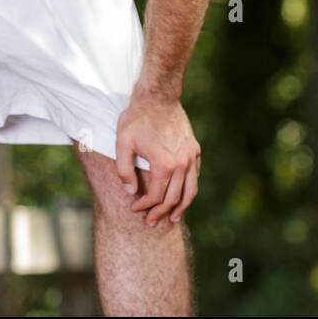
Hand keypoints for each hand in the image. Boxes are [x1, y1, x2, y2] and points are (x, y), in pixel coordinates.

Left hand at [114, 90, 200, 225]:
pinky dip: (189, 189)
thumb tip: (131, 192)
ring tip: (173, 218)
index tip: (134, 209)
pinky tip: (182, 195)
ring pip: (189, 190)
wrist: (158, 96)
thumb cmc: (137, 119)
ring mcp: (191, 156)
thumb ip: (124, 171)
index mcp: (163, 164)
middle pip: (173, 198)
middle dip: (160, 213)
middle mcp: (181, 163)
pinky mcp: (195, 149)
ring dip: (181, 207)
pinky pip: (195, 176)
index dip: (144, 206)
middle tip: (151, 221)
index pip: (155, 196)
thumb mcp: (122, 144)